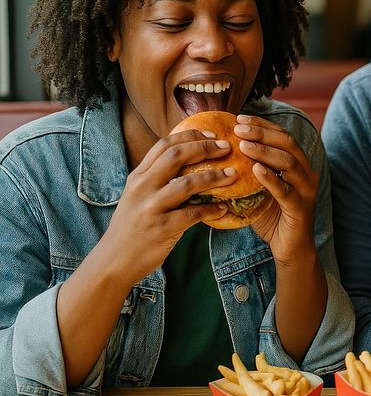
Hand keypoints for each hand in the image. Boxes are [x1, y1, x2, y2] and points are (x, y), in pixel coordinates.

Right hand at [101, 129, 237, 282]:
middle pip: (176, 156)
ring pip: (187, 184)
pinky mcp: (161, 228)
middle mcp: (142, 188)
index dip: (190, 136)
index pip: (164, 145)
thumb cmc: (131, 228)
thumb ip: (157, 179)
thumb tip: (189, 163)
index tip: (211, 134)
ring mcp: (150, 208)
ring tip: (232, 175)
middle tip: (226, 148)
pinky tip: (223, 208)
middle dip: (204, 148)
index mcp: (138, 177)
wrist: (113, 261)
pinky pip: (193, 214)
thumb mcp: (137, 197)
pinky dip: (211, 209)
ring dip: (214, 177)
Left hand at [233, 114, 318, 264]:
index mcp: (299, 165)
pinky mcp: (300, 207)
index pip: (282, 136)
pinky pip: (286, 189)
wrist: (290, 249)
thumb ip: (250, 172)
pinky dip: (270, 177)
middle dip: (262, 132)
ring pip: (289, 162)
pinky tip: (254, 170)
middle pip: (288, 143)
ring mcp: (306, 190)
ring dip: (265, 151)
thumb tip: (220, 155)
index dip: (263, 125)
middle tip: (238, 128)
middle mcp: (307, 173)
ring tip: (243, 145)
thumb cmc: (271, 218)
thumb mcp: (259, 189)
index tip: (240, 118)